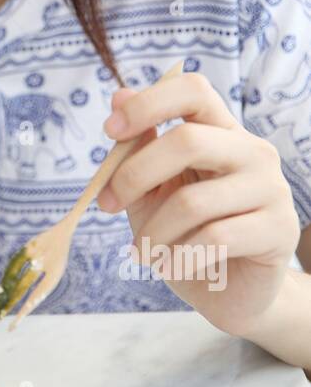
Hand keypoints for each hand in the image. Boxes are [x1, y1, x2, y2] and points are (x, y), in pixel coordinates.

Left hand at [96, 70, 300, 334]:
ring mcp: (271, 188)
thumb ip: (137, 151)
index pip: (193, 91)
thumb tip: (118, 97)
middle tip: (107, 205)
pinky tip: (172, 266)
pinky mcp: (279, 229)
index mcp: (220, 131)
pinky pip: (215, 238)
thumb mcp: (150, 194)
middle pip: (187, 141)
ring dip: (154, 233)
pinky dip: (180, 257)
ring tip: (144, 253)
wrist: (230, 295)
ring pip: (193, 201)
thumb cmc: (185, 237)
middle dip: (135, 175)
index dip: (149, 103)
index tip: (110, 131)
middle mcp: (251, 151)